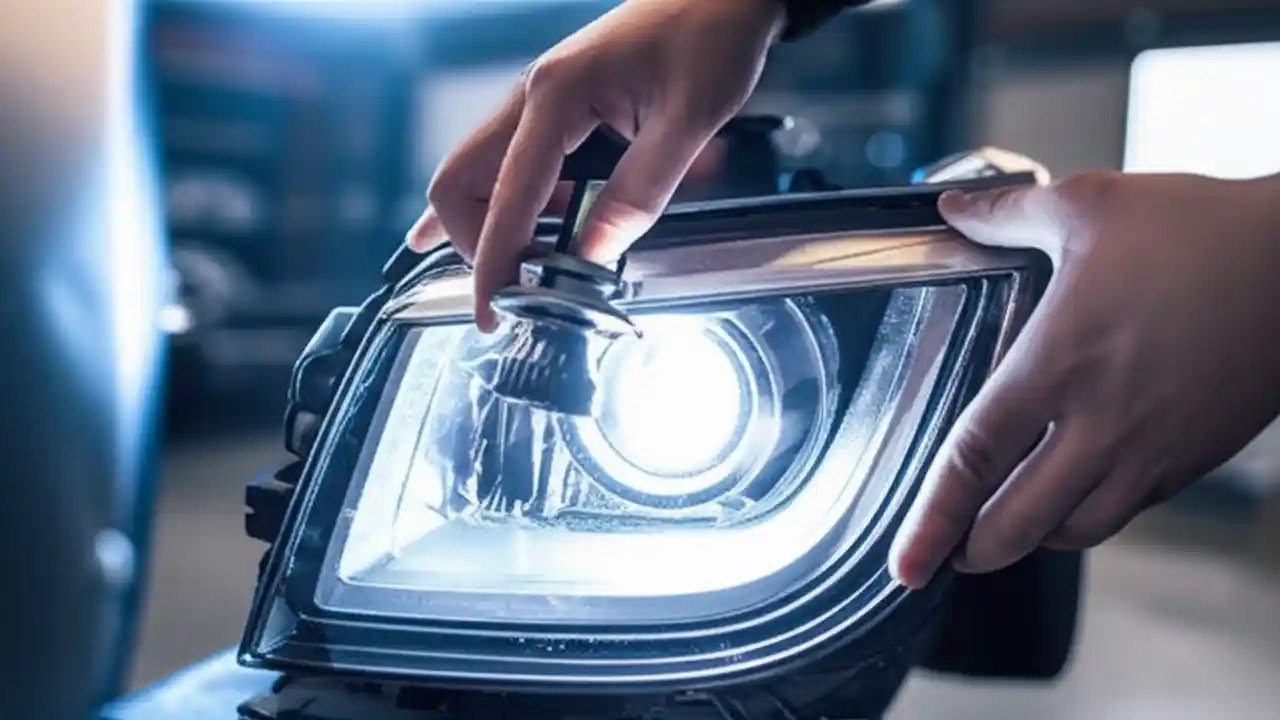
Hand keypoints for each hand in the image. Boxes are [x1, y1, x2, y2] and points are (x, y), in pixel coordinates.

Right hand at [406, 0, 784, 330]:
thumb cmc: (711, 38)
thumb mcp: (689, 120)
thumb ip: (640, 191)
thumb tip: (594, 255)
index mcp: (556, 96)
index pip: (504, 197)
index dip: (494, 264)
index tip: (494, 314)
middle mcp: (531, 97)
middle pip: (461, 185)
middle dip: (479, 246)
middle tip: (525, 290)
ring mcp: (536, 103)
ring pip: (479, 178)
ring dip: (500, 229)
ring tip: (549, 267)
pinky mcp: (553, 111)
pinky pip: (509, 166)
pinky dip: (510, 208)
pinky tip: (520, 237)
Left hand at [890, 171, 1279, 588]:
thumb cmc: (1196, 229)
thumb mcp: (1088, 205)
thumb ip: (1005, 213)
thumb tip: (951, 207)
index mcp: (1058, 362)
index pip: (975, 457)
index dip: (932, 518)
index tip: (905, 562)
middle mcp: (1101, 421)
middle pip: (1019, 521)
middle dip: (971, 550)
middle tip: (943, 555)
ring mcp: (1151, 448)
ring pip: (1075, 531)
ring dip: (1030, 540)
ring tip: (998, 530)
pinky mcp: (1191, 459)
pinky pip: (1125, 511)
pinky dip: (1084, 519)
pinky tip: (1067, 499)